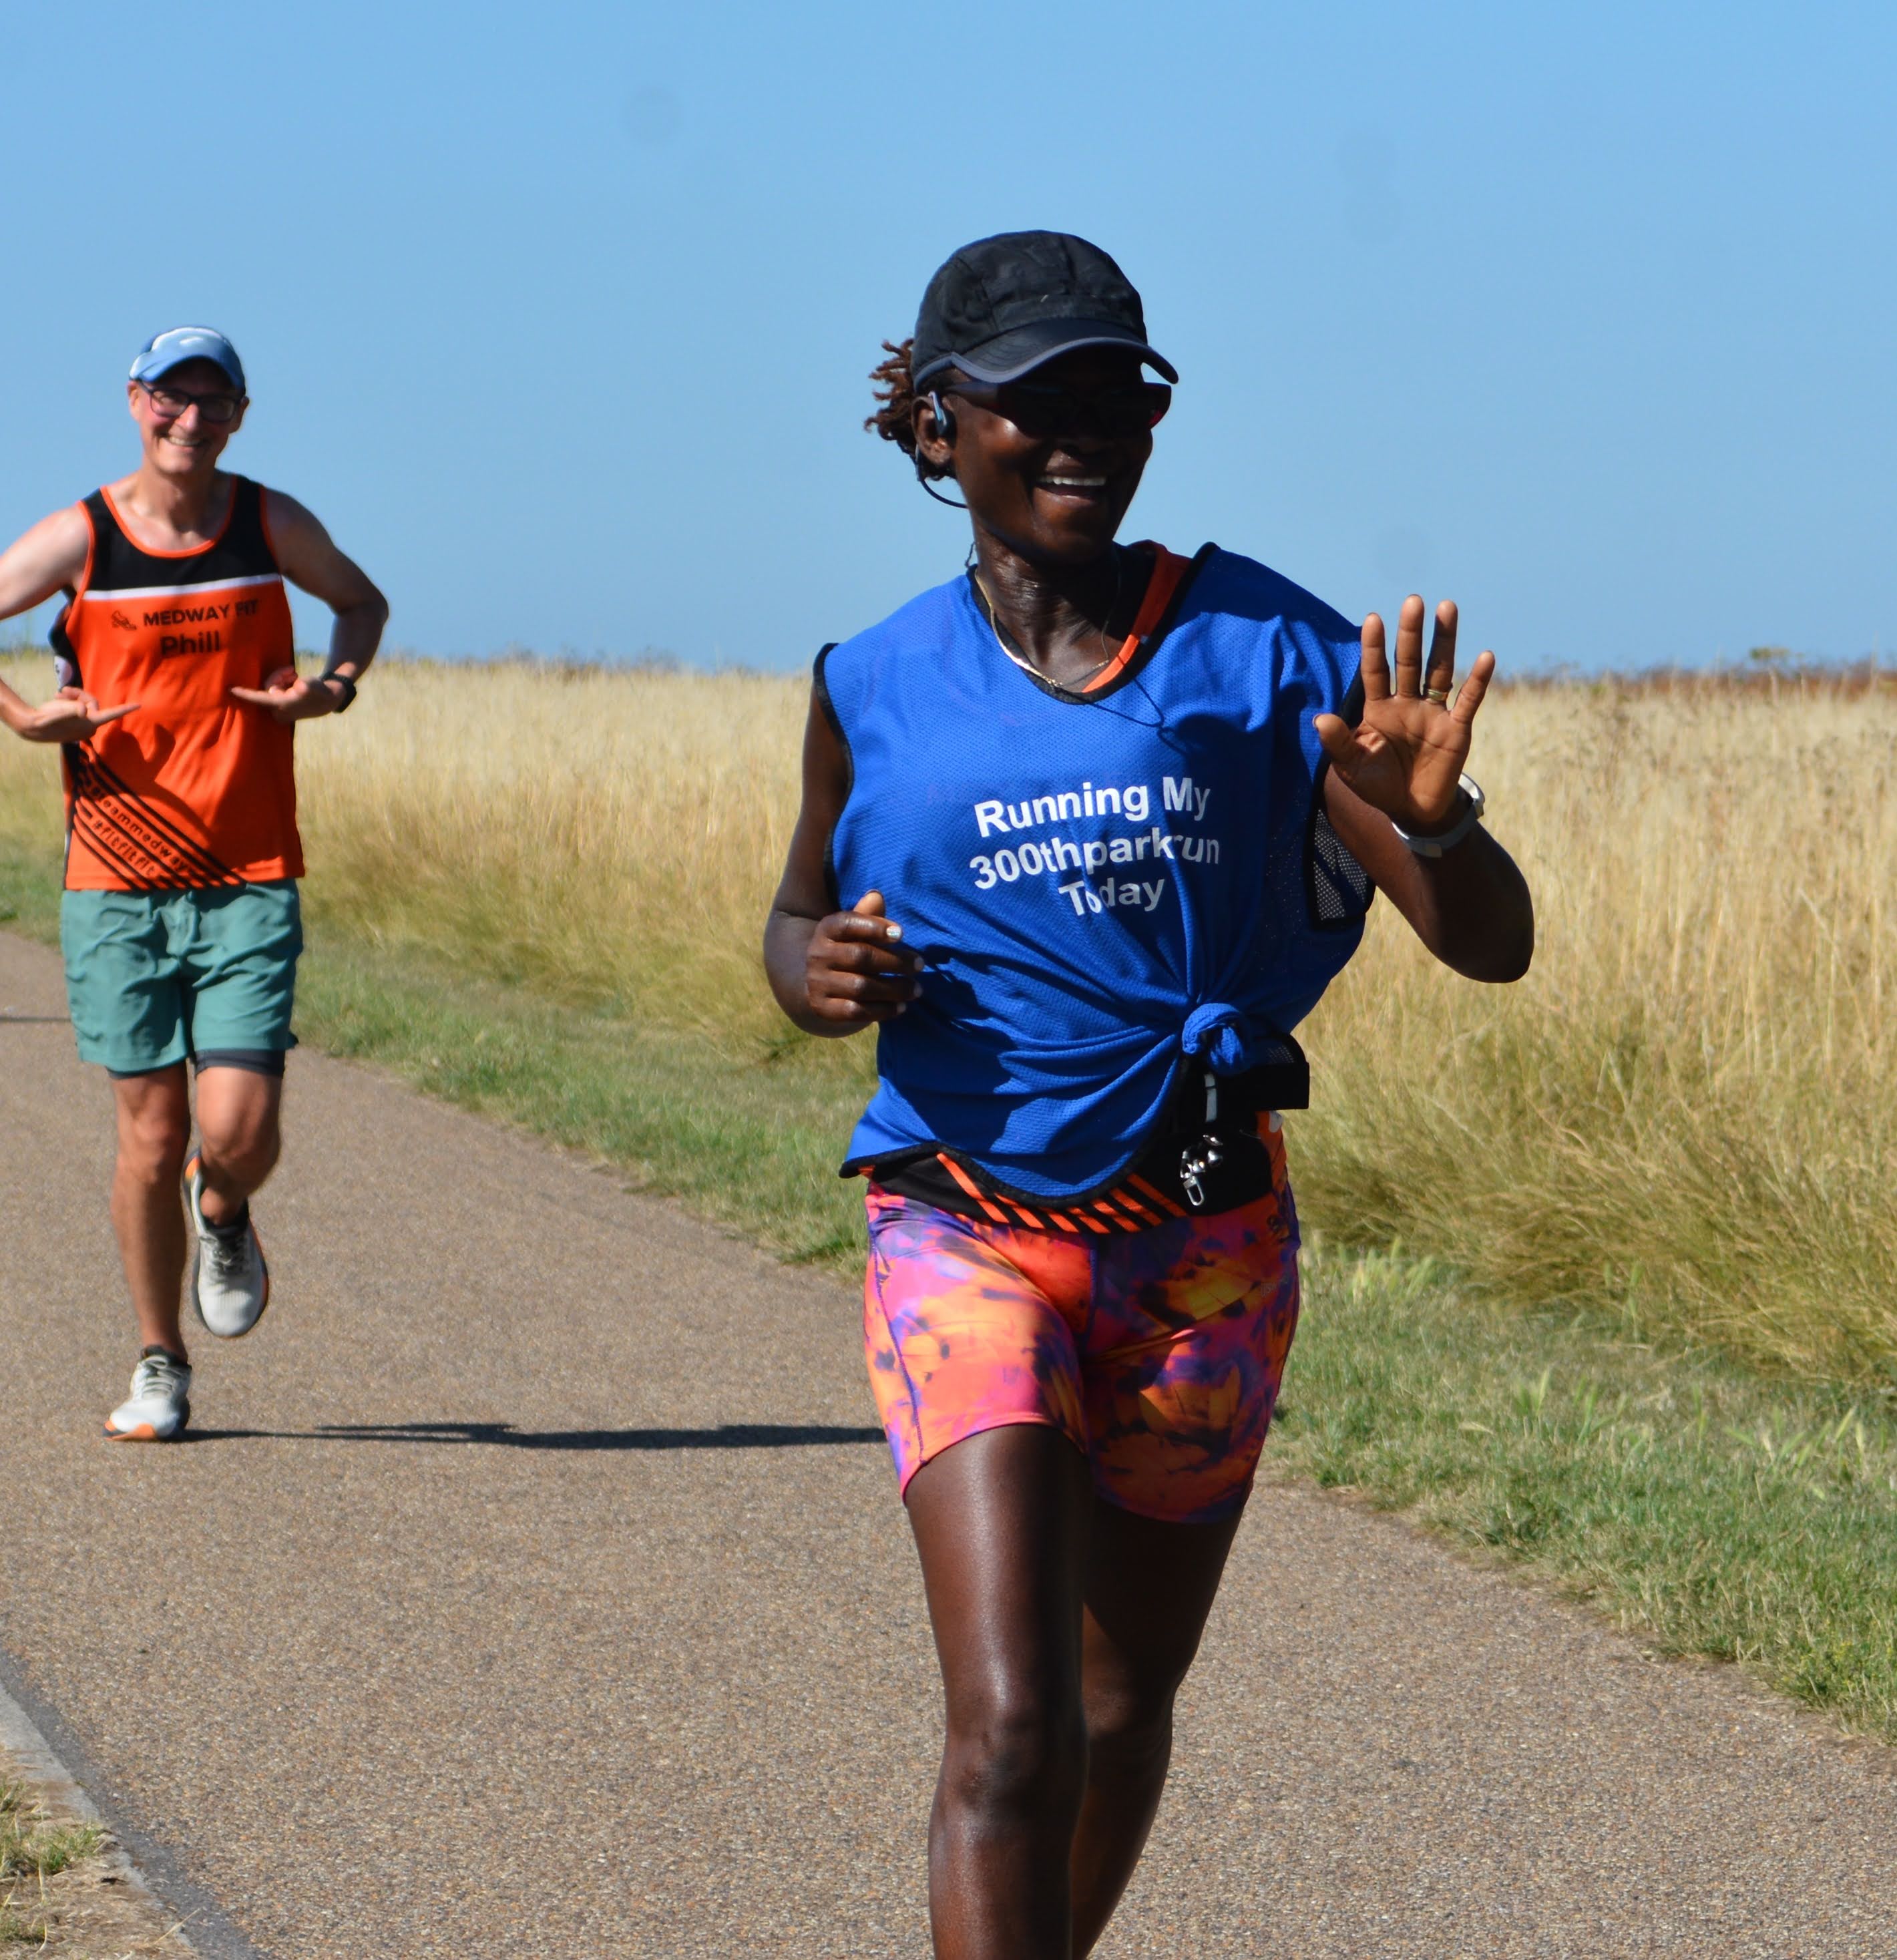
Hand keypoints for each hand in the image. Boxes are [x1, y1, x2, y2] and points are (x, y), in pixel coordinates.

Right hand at [8, 686, 138, 743]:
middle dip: (80, 694)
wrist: (35, 726)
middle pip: (92, 702)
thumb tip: (84, 711)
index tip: (139, 705)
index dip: (126, 709)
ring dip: (73, 695)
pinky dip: (69, 699)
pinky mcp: (75, 720)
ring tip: (59, 693)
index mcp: (92, 723)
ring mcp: (82, 723)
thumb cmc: (50, 719)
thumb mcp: (63, 711)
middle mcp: (90, 724)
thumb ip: (75, 709)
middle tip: (65, 690)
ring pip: (84, 702)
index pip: (113, 714)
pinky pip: (77, 705)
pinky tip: (58, 697)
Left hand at [229, 667, 340, 722]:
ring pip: (271, 688)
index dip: (244, 694)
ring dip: (281, 678)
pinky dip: (283, 683)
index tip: (230, 690)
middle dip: (277, 677)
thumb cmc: (319, 692)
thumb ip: (306, 685)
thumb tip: (299, 686)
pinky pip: (275, 691)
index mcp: (282, 706)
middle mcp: (278, 710)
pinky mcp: (282, 707)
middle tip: (292, 670)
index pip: (258, 699)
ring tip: (294, 674)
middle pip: (267, 688)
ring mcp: (280, 710)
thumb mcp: (313, 685)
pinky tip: (294, 680)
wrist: (329, 699)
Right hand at [805, 890, 922, 1024]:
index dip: (874, 927)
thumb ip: (867, 915)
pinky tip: (901, 1008)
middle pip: (860, 956)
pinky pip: (855, 1011)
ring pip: (860, 986)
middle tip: (920, 966)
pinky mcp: (822, 1008)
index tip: (901, 934)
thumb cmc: (847, 949)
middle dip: (895, 961)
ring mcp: (817, 983)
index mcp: (826, 930)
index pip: (847, 924)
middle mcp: (817, 955)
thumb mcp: (854, 930)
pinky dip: (881, 1010)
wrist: (816, 982)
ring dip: (893, 989)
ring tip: (916, 989)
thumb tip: (876, 896)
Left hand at [1313, 596, 1494, 830]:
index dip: (1373, 647)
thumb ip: (1338, 743)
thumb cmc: (1377, 785)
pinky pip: (1469, 700)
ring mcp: (1433, 713)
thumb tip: (1320, 719)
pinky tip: (1485, 656)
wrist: (1411, 811)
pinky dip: (1478, 680)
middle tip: (1413, 601)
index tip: (1372, 619)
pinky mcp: (1457, 729)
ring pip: (1439, 670)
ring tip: (1447, 608)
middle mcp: (1407, 703)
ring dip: (1444, 641)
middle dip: (1410, 633)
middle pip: (1409, 662)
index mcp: (1379, 709)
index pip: (1375, 671)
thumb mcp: (1351, 768)